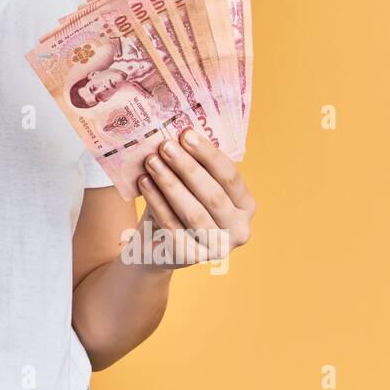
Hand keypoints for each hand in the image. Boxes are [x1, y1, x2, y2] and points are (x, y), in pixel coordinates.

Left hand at [129, 128, 256, 269]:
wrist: (156, 243)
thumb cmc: (176, 203)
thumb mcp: (188, 183)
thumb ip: (191, 163)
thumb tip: (176, 130)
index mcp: (245, 205)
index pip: (230, 176)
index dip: (208, 155)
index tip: (185, 134)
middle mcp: (239, 229)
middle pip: (213, 195)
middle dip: (188, 168)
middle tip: (165, 145)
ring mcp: (218, 248)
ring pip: (194, 213)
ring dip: (171, 184)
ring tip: (151, 162)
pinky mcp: (193, 259)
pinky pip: (173, 227)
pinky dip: (157, 203)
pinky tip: (144, 183)